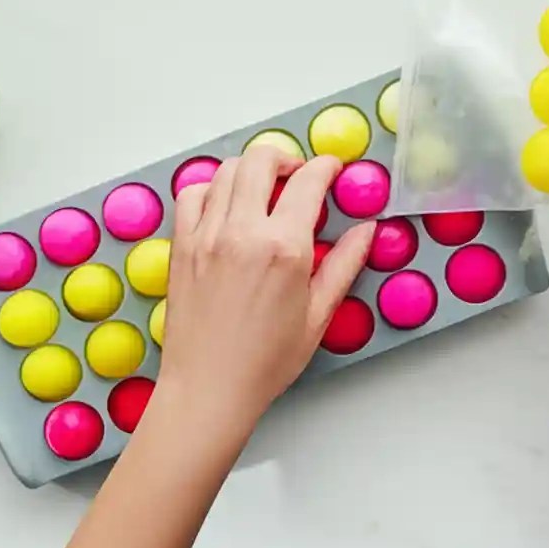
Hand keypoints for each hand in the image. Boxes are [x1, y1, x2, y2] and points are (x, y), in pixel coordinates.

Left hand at [161, 148, 375, 436]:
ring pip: (227, 171)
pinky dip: (212, 188)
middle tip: (298, 175)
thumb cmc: (265, 361)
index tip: (332, 169)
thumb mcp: (318, 315)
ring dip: (251, 170)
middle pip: (261, 161)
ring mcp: (206, 235)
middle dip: (286, 158)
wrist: (208, 388)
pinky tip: (227, 206)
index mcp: (284, 249)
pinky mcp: (182, 245)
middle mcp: (242, 232)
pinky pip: (193, 194)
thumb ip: (343, 264)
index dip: (325, 167)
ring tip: (265, 189)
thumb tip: (366, 230)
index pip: (307, 182)